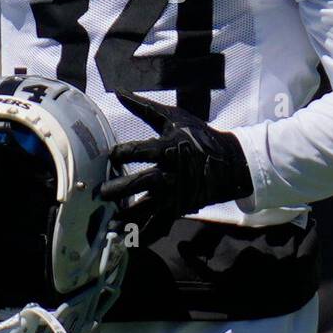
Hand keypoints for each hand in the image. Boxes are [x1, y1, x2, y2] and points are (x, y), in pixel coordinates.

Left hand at [99, 91, 253, 239]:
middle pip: (141, 183)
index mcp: (168, 149)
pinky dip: (147, 235)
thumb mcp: (175, 118)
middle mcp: (170, 173)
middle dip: (119, 190)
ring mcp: (175, 193)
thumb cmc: (199, 137)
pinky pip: (162, 224)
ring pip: (148, 208)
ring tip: (111, 224)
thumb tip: (119, 91)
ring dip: (128, 217)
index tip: (109, 156)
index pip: (138, 151)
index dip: (120, 153)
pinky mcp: (180, 208)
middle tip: (101, 194)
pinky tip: (132, 241)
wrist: (230, 163)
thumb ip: (145, 108)